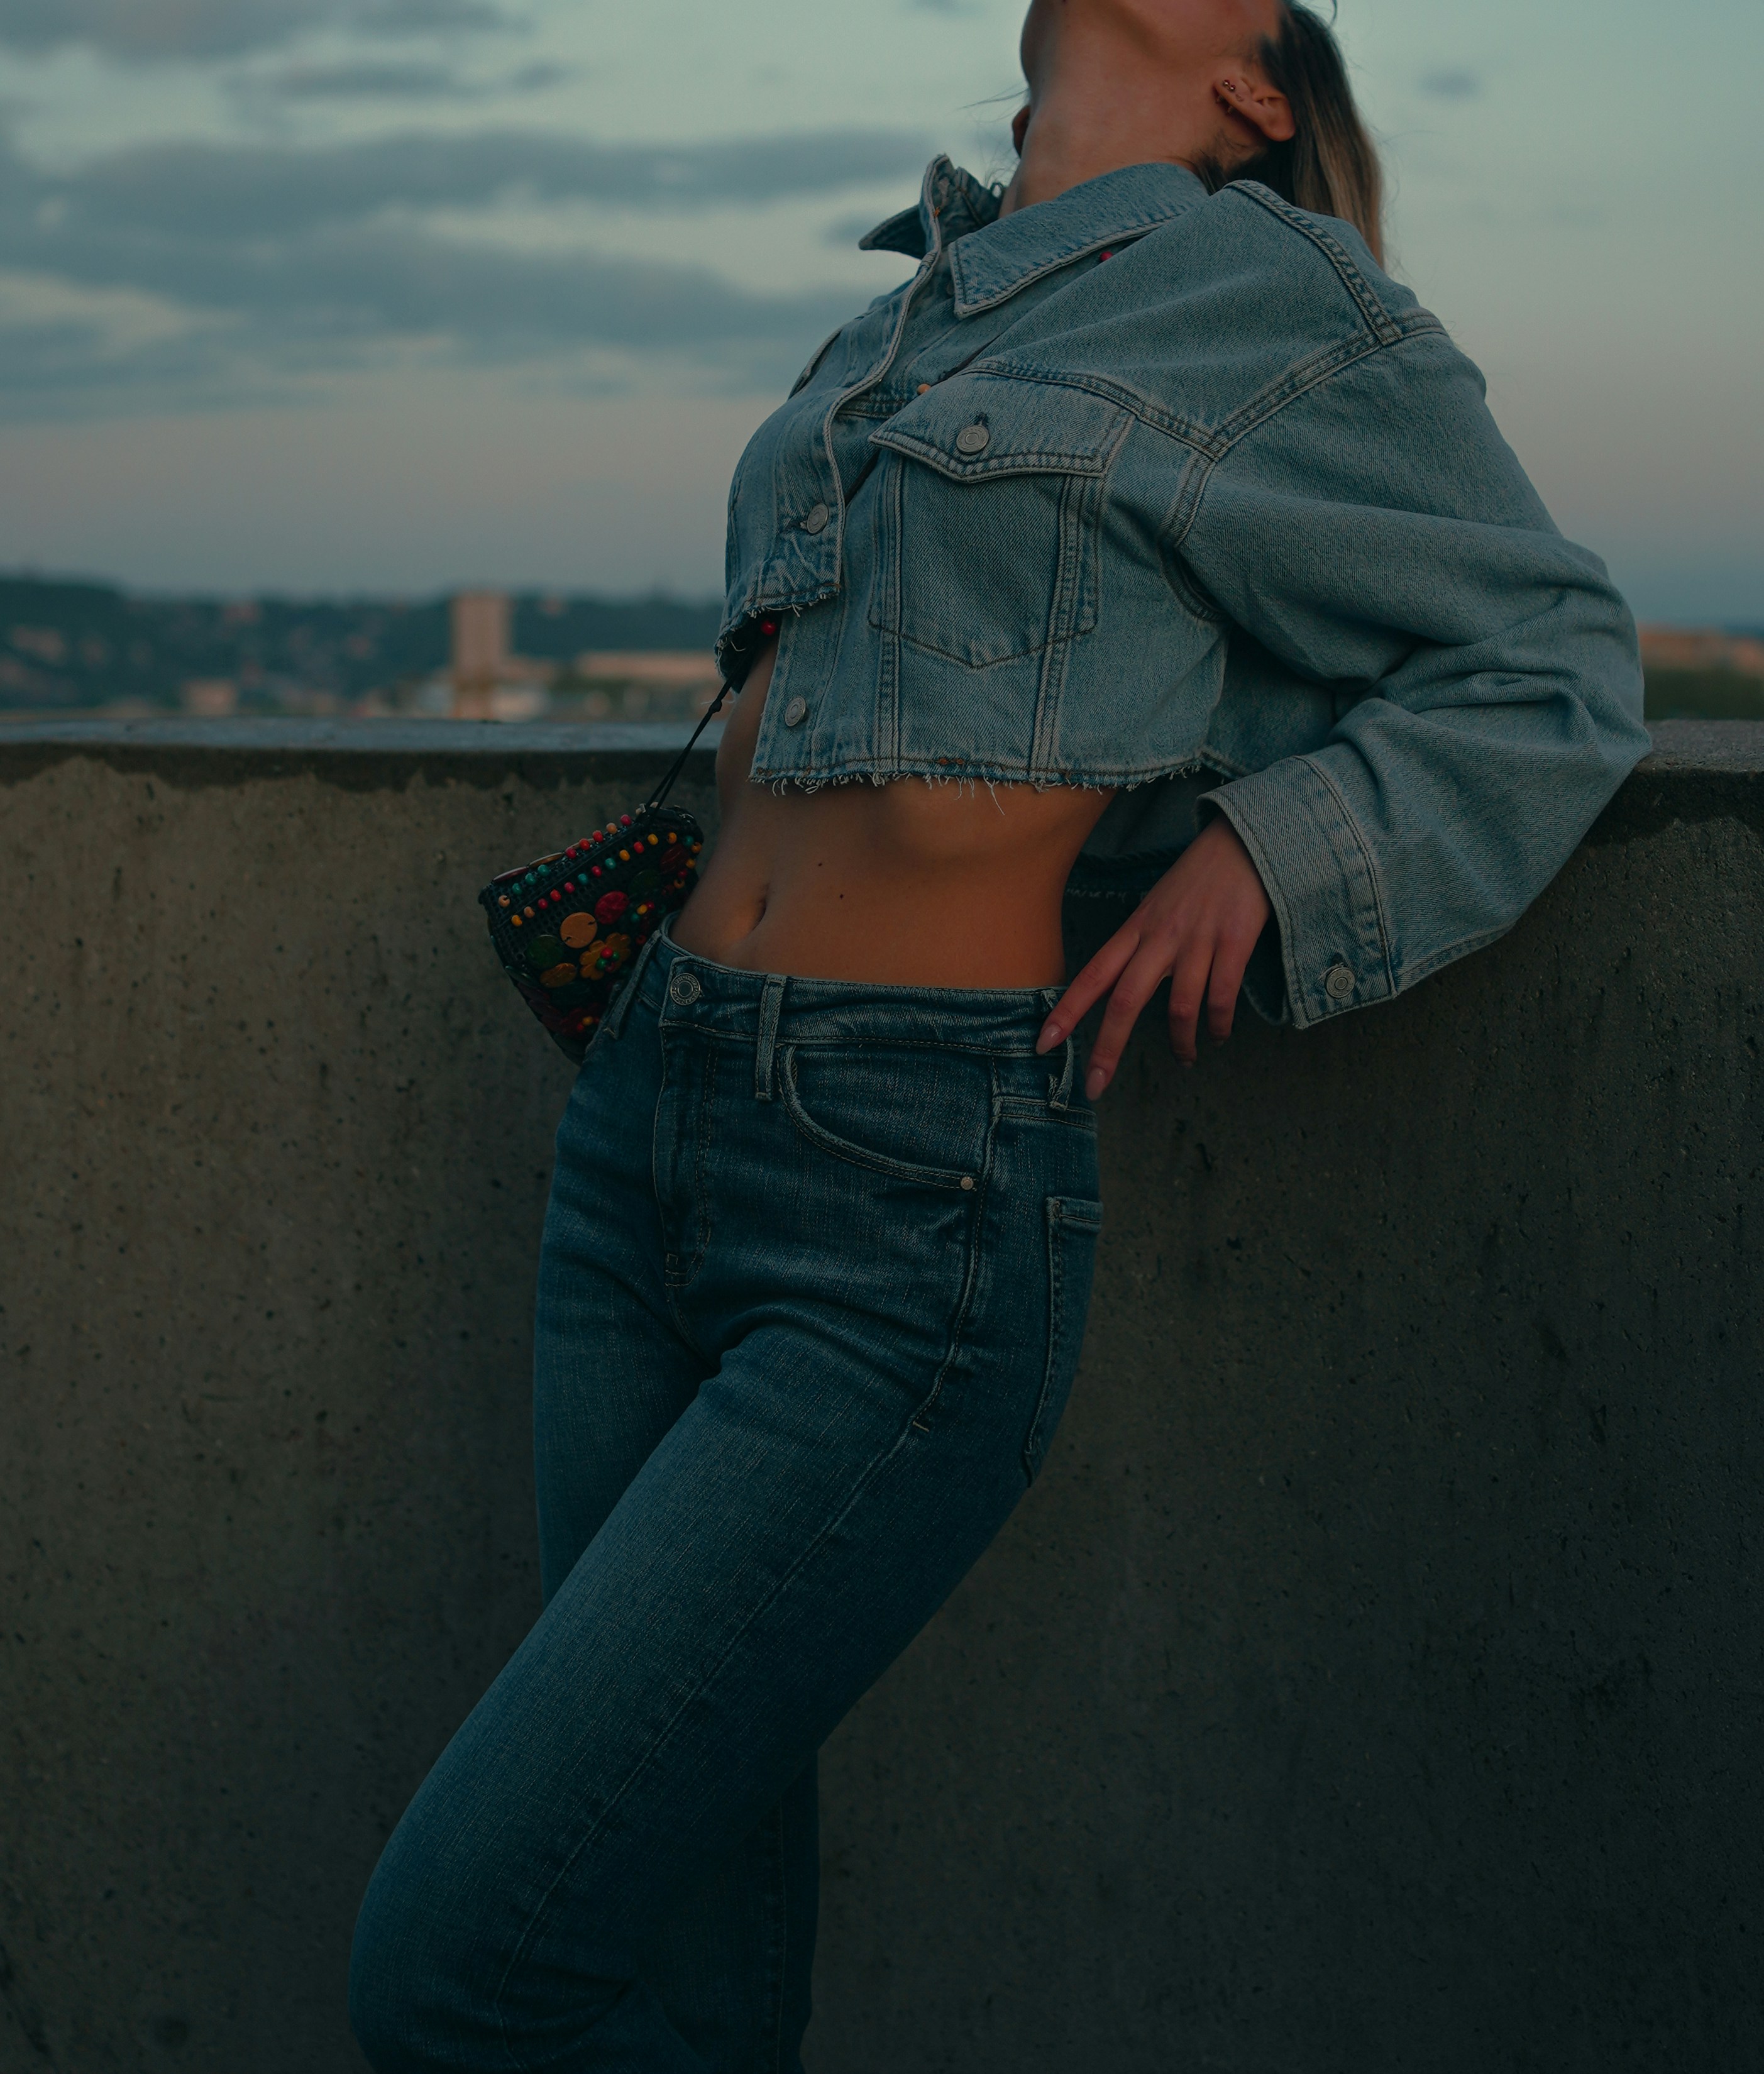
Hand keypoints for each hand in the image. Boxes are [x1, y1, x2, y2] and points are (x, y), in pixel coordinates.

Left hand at [1036, 817, 1271, 1098]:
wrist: (1245, 841)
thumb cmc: (1198, 878)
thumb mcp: (1157, 907)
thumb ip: (1140, 947)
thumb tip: (1121, 990)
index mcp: (1136, 928)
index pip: (1092, 975)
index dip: (1066, 1011)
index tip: (1043, 1043)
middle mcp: (1160, 937)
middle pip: (1125, 1000)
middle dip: (1107, 1047)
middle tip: (1095, 1086)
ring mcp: (1197, 940)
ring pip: (1179, 1006)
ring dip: (1181, 1042)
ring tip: (1186, 1059)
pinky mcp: (1233, 941)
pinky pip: (1221, 995)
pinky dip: (1218, 1024)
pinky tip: (1218, 1035)